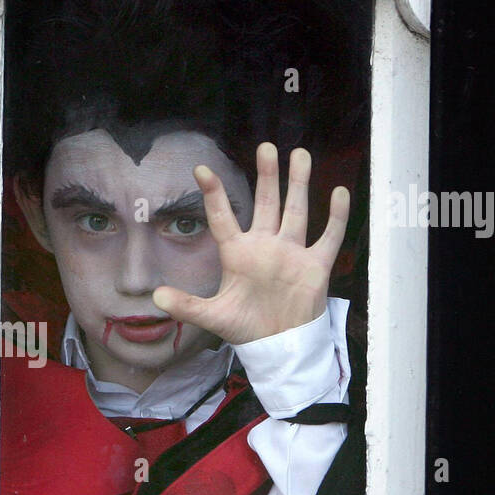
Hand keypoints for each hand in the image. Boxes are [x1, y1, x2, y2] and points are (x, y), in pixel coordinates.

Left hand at [153, 143, 348, 345]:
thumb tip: (156, 297)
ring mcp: (291, 253)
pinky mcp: (315, 266)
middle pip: (266, 203)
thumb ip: (186, 306)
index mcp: (238, 254)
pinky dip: (335, 217)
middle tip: (266, 147)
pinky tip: (339, 192)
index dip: (213, 194)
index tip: (201, 170)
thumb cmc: (245, 328)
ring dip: (298, 184)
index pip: (223, 218)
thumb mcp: (213, 317)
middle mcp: (265, 246)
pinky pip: (328, 237)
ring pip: (296, 210)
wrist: (278, 346)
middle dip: (267, 176)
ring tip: (300, 154)